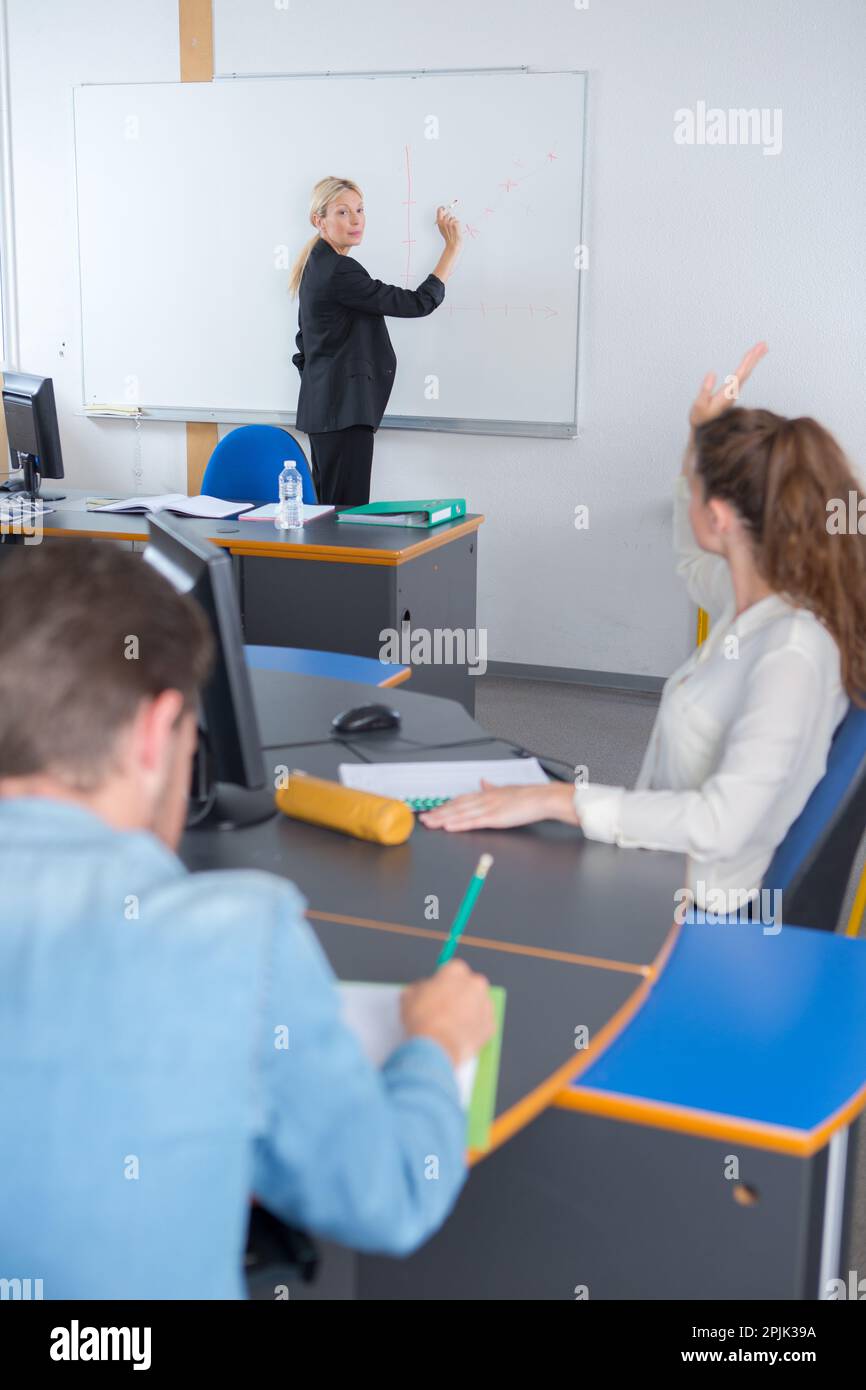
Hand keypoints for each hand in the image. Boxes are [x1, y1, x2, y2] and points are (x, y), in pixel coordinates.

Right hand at [401, 959, 494, 1066]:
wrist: (437, 1047)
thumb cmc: (424, 1020)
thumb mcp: (409, 997)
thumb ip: (419, 988)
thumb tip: (421, 990)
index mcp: (456, 971)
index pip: (452, 970)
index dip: (443, 982)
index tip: (439, 990)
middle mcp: (475, 984)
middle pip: (468, 985)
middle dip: (458, 994)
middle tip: (445, 1008)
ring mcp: (485, 1005)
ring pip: (477, 1004)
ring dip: (468, 1011)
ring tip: (451, 1025)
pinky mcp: (490, 1025)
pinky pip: (482, 1024)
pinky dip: (473, 1028)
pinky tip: (459, 1035)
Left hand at [420, 779, 575, 831]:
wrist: (543, 798)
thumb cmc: (529, 797)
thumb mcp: (507, 789)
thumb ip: (493, 788)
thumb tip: (483, 782)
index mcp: (487, 794)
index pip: (462, 800)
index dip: (446, 805)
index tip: (433, 809)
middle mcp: (484, 799)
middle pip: (457, 806)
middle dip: (438, 812)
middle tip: (423, 818)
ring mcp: (488, 808)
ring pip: (461, 813)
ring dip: (443, 818)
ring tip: (430, 823)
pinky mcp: (495, 818)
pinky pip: (473, 822)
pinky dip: (459, 824)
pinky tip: (448, 827)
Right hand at [436, 206, 462, 249]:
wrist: (453, 243)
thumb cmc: (448, 237)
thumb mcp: (442, 228)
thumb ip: (441, 221)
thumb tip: (443, 213)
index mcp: (439, 222)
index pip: (439, 210)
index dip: (442, 207)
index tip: (444, 208)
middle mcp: (444, 221)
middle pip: (448, 213)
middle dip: (450, 217)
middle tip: (451, 224)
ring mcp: (449, 222)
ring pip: (453, 217)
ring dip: (454, 222)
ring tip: (453, 228)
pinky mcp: (455, 224)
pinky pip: (457, 221)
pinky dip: (458, 224)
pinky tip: (456, 229)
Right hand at [689, 341, 767, 429]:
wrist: (704, 433)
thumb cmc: (701, 420)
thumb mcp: (699, 406)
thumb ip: (705, 390)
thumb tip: (711, 373)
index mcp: (727, 393)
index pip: (740, 374)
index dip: (748, 362)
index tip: (755, 351)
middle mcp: (733, 392)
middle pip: (746, 372)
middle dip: (754, 357)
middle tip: (764, 344)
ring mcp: (732, 393)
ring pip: (746, 373)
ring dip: (753, 360)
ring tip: (761, 349)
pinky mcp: (730, 393)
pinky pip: (741, 376)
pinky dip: (747, 367)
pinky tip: (749, 362)